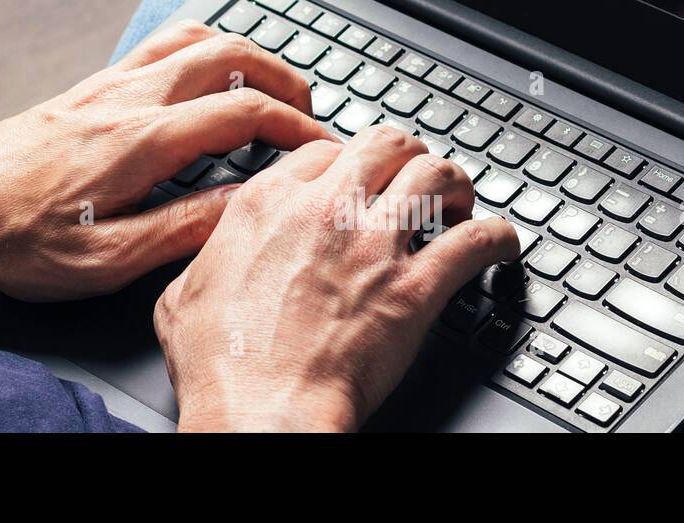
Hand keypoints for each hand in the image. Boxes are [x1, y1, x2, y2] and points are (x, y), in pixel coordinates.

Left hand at [0, 22, 333, 299]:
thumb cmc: (15, 239)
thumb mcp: (105, 261)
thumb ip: (182, 230)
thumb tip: (242, 207)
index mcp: (141, 144)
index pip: (244, 112)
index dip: (297, 128)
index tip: (321, 149)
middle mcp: (129, 102)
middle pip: (230, 56)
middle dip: (285, 79)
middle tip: (308, 115)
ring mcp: (109, 87)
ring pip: (197, 39)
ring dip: (247, 56)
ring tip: (271, 90)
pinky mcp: (92, 89)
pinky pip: (161, 46)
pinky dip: (204, 50)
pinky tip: (211, 76)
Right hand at [154, 126, 520, 431]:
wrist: (262, 412)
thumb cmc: (224, 368)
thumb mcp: (182, 295)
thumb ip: (207, 257)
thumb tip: (214, 253)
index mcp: (269, 204)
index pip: (323, 151)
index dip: (346, 165)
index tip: (356, 183)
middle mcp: (326, 210)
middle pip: (385, 143)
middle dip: (405, 156)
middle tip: (413, 180)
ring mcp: (375, 245)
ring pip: (436, 173)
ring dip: (455, 184)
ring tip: (459, 203)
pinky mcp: (417, 288)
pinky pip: (477, 241)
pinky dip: (498, 237)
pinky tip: (501, 245)